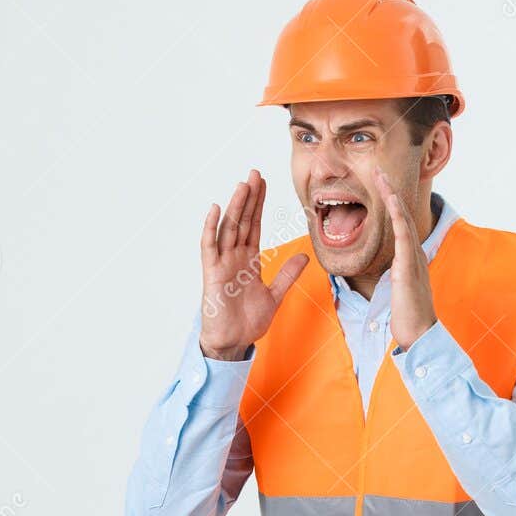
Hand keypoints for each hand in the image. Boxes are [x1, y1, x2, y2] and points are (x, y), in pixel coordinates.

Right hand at [198, 170, 307, 359]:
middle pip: (243, 221)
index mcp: (249, 260)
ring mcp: (222, 263)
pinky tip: (216, 209)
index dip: (259, 204)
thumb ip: (288, 275)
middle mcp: (235, 257)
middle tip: (255, 173)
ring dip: (236, 207)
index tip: (264, 183)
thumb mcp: (275, 295)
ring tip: (242, 185)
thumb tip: (305, 256)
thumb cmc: (248, 321)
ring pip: (229, 228)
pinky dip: (211, 228)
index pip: (255, 225)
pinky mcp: (212, 274)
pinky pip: (210, 247)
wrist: (233, 342)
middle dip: (249, 197)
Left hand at [374, 167, 435, 349]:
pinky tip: (391, 199)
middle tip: (379, 170)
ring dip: (392, 196)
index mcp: (410, 258)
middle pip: (403, 215)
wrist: (420, 335)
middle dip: (391, 191)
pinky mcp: (409, 266)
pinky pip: (403, 235)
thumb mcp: (398, 290)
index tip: (381, 186)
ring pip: (404, 219)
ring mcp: (413, 258)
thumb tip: (392, 270)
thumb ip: (396, 276)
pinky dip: (398, 215)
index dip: (391, 204)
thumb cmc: (408, 316)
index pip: (400, 225)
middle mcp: (414, 253)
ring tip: (382, 176)